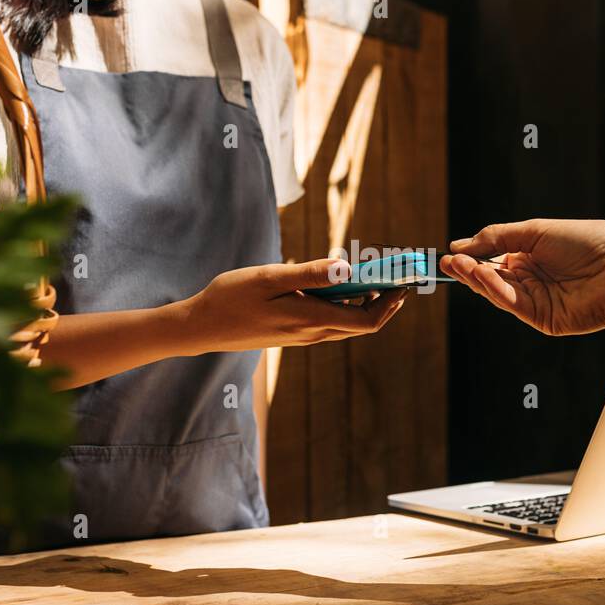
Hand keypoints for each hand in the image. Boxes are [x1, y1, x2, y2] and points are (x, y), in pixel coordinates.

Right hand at [183, 258, 405, 351]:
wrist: (201, 327)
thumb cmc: (230, 298)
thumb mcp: (269, 277)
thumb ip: (310, 274)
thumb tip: (348, 267)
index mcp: (310, 319)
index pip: (367, 320)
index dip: (390, 303)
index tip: (403, 281)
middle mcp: (312, 333)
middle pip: (363, 324)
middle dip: (386, 301)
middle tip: (398, 275)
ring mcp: (303, 337)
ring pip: (348, 324)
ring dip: (367, 303)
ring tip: (377, 277)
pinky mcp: (294, 334)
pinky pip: (331, 323)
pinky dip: (346, 306)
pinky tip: (343, 286)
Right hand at [439, 219, 604, 335]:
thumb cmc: (588, 242)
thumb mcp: (536, 231)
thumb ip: (497, 238)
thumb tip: (459, 246)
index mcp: (530, 258)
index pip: (492, 261)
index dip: (470, 259)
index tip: (449, 254)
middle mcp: (532, 281)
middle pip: (490, 279)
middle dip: (468, 271)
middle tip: (446, 263)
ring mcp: (538, 302)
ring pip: (498, 294)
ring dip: (477, 280)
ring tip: (459, 266)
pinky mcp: (545, 320)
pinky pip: (514, 304)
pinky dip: (496, 291)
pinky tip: (483, 276)